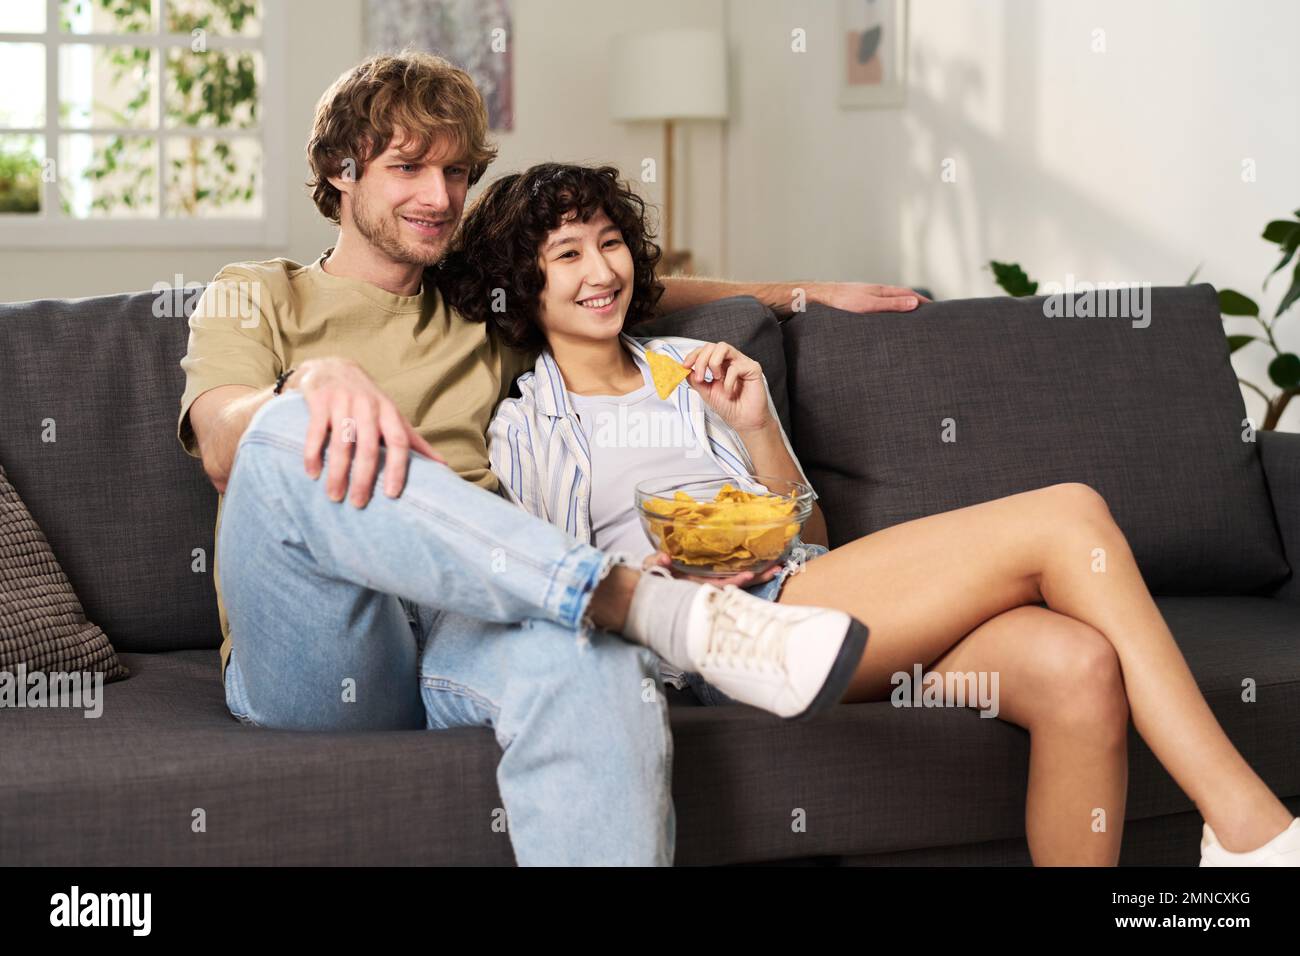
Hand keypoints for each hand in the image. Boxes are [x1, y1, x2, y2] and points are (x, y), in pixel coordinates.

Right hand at [292, 357, 445, 507]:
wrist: (334, 367)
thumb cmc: (368, 401)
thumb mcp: (393, 416)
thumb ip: (414, 441)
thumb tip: (442, 466)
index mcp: (389, 412)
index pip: (398, 442)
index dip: (398, 468)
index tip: (392, 494)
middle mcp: (368, 406)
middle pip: (368, 446)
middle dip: (363, 478)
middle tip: (358, 503)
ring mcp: (343, 402)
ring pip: (341, 442)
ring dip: (337, 472)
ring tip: (334, 496)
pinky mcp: (320, 401)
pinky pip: (316, 432)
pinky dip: (312, 454)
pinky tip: (313, 474)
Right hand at [642, 550, 781, 588]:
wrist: (646, 591)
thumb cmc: (650, 582)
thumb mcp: (650, 571)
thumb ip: (656, 563)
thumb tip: (664, 558)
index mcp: (695, 586)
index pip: (719, 585)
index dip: (734, 582)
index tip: (748, 575)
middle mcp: (707, 587)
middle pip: (736, 583)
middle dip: (756, 577)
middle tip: (777, 569)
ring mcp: (710, 582)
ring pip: (737, 579)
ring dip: (757, 574)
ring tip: (777, 566)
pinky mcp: (710, 577)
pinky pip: (731, 575)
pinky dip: (747, 570)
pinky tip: (762, 564)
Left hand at [678, 341, 770, 433]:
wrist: (743, 421)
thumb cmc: (728, 407)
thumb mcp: (706, 392)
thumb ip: (695, 379)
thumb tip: (685, 369)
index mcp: (719, 365)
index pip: (705, 350)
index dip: (693, 355)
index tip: (685, 366)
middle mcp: (730, 361)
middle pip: (712, 346)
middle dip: (701, 360)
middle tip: (700, 377)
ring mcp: (741, 362)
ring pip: (723, 347)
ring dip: (713, 362)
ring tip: (715, 378)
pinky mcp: (752, 368)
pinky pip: (736, 367)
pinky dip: (728, 381)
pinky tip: (729, 391)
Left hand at [807, 282, 929, 313]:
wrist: (820, 297)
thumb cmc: (843, 301)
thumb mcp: (870, 304)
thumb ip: (892, 304)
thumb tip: (915, 302)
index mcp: (882, 291)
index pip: (908, 294)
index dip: (923, 301)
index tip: (936, 308)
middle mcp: (876, 291)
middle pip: (901, 296)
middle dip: (915, 303)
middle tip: (928, 313)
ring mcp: (867, 296)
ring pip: (889, 301)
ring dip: (901, 306)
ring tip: (911, 316)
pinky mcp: (858, 303)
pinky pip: (879, 306)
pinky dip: (888, 311)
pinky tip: (885, 317)